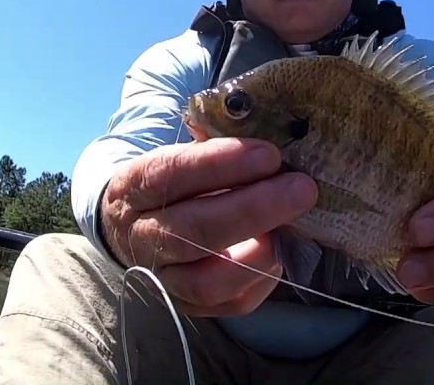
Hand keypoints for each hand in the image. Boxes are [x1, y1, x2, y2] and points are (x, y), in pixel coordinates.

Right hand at [100, 137, 317, 316]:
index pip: (168, 175)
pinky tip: (279, 250)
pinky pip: (230, 303)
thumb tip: (265, 127)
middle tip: (301, 188)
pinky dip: (261, 278)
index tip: (268, 153)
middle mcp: (141, 238)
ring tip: (292, 225)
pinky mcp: (189, 306)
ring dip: (257, 255)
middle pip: (191, 231)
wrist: (137, 227)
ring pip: (205, 281)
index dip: (218, 164)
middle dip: (252, 209)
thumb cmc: (174, 181)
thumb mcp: (180, 153)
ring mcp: (163, 278)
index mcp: (133, 188)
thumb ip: (213, 143)